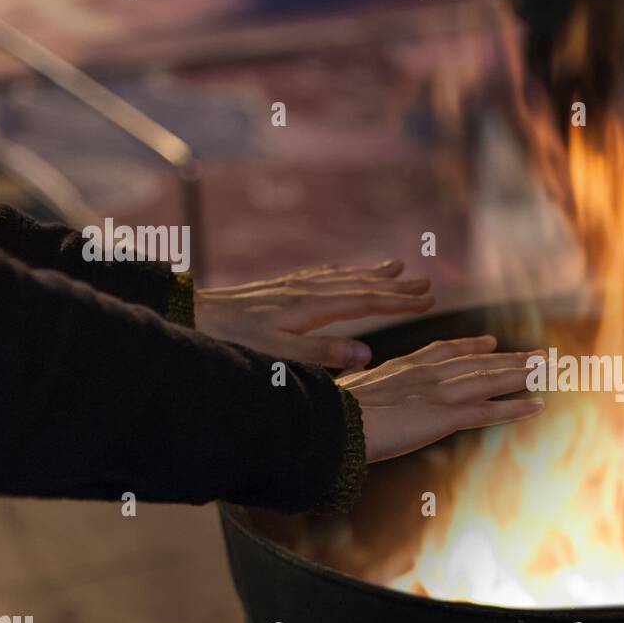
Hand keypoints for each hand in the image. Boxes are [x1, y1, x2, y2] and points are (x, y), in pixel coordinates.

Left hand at [195, 260, 433, 367]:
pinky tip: (347, 271)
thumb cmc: (235, 342)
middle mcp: (305, 291)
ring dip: (373, 273)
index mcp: (310, 308)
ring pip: (343, 276)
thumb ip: (324, 352)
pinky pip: (322, 275)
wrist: (193, 316)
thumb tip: (368, 352)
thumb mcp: (280, 355)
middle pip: (360, 285)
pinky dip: (343, 272)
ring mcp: (292, 286)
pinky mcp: (279, 287)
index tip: (429, 302)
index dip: (400, 302)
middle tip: (428, 283)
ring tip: (399, 267)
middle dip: (396, 286)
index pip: (366, 302)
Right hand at [337, 335, 544, 462]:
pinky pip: (487, 411)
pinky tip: (537, 405)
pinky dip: (514, 407)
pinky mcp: (443, 416)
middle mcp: (425, 374)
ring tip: (550, 370)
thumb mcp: (345, 397)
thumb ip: (360, 395)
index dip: (470, 347)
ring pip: (489, 380)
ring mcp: (437, 393)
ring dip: (522, 374)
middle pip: (477, 362)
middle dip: (510, 358)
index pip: (444, 351)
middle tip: (539, 355)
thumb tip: (351, 400)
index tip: (490, 343)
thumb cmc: (328, 413)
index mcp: (403, 368)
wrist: (330, 421)